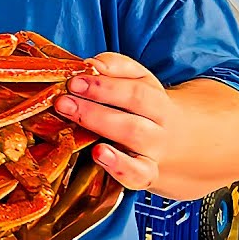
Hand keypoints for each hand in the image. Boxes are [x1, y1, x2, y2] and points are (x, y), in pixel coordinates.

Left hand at [53, 52, 174, 190]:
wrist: (175, 145)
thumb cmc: (142, 109)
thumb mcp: (136, 82)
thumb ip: (115, 67)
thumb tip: (90, 63)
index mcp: (155, 99)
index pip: (134, 89)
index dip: (103, 85)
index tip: (73, 81)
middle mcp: (158, 125)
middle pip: (133, 111)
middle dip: (95, 105)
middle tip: (62, 102)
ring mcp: (154, 152)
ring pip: (135, 137)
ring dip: (102, 125)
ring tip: (73, 118)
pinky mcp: (146, 176)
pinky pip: (139, 175)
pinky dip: (120, 166)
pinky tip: (99, 154)